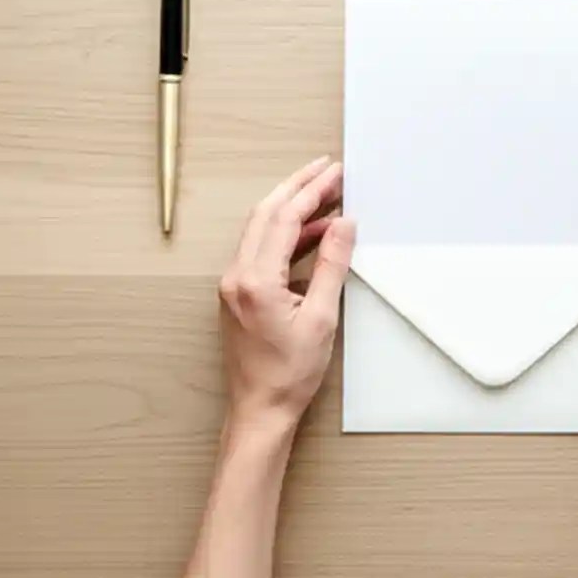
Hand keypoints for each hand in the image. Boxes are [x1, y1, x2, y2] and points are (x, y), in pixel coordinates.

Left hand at [217, 156, 355, 426]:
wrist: (260, 409)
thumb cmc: (288, 374)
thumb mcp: (321, 318)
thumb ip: (332, 266)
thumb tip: (344, 225)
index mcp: (255, 280)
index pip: (284, 219)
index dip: (312, 191)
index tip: (335, 173)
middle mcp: (237, 276)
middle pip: (266, 214)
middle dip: (298, 187)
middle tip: (327, 168)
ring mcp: (233, 284)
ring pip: (261, 229)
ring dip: (292, 208)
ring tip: (326, 195)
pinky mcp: (238, 293)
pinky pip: (260, 249)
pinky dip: (286, 235)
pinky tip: (312, 233)